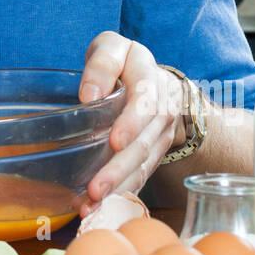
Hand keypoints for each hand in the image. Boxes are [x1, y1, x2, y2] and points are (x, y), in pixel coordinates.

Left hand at [75, 31, 184, 213]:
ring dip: (121, 184)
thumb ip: (101, 65)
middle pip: (145, 138)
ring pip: (146, 160)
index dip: (131, 120)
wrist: (151, 75)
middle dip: (120, 165)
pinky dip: (125, 190)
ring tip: (94, 203)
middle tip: (96, 188)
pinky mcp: (159, 148)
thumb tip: (89, 97)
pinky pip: (145, 172)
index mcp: (148, 72)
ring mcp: (165, 128)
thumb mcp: (110, 49)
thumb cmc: (121, 62)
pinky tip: (104, 205)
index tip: (114, 141)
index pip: (145, 96)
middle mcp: (164, 102)